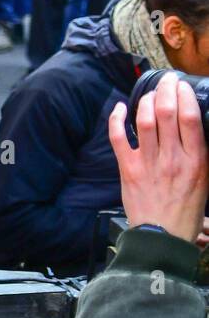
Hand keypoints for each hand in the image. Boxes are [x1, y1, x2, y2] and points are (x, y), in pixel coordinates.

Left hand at [108, 72, 208, 244]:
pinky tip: (119, 107)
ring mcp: (148, 162)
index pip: (191, 118)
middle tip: (166, 81)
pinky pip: (118, 137)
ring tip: (150, 94)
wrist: (162, 236)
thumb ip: (198, 153)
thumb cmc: (186, 209)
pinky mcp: (127, 168)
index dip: (184, 95)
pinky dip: (116, 119)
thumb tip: (191, 125)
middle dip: (166, 90)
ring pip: (144, 120)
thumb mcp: (205, 180)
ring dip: (145, 101)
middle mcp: (173, 158)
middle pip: (167, 113)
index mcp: (196, 161)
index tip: (182, 85)